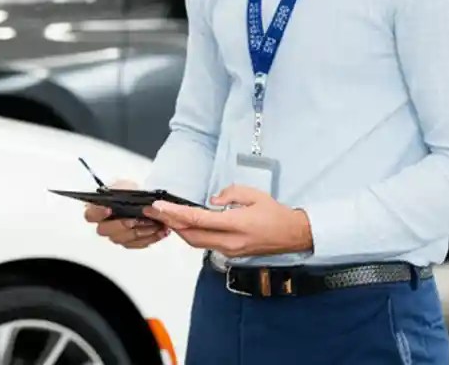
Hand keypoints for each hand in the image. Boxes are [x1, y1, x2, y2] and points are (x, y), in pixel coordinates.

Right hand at [83, 179, 170, 249]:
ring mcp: (117, 234)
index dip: (98, 213)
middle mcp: (105, 223)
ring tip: (155, 224)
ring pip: (122, 239)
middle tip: (135, 219)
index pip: (90, 214)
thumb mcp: (128, 186)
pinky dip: (150, 238)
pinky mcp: (130, 241)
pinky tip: (160, 231)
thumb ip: (129, 193)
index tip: (109, 209)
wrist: (147, 199)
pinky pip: (136, 244)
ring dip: (139, 232)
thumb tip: (145, 205)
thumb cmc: (133, 191)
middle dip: (121, 225)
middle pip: (104, 230)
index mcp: (99, 207)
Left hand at [143, 185, 312, 257]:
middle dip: (170, 224)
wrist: (294, 235)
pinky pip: (204, 245)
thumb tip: (212, 201)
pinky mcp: (230, 254)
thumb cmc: (276, 215)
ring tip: (165, 217)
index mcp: (236, 224)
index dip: (175, 214)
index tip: (160, 207)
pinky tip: (185, 225)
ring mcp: (229, 250)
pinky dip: (191, 235)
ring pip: (196, 242)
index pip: (197, 220)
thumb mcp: (254, 195)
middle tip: (155, 212)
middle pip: (191, 236)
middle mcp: (230, 241)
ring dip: (179, 230)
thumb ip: (230, 194)